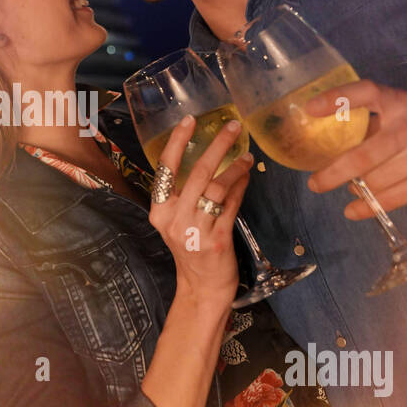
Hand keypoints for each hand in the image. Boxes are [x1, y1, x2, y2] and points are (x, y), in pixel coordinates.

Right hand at [147, 114, 254, 306]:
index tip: (190, 120)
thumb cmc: (192, 247)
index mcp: (159, 212)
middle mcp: (174, 220)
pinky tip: (248, 175)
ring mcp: (195, 231)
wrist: (202, 286)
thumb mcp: (179, 220)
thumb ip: (187, 194)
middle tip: (231, 126)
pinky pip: (231, 204)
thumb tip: (212, 156)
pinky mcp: (217, 239)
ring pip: (216, 188)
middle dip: (216, 146)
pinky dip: (241, 186)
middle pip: (196, 173)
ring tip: (247, 155)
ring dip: (234, 167)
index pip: (165, 169)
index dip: (177, 142)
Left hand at [303, 79, 406, 218]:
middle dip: (333, 173)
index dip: (338, 98)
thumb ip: (373, 126)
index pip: (367, 92)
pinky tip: (353, 209)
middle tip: (315, 183)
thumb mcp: (404, 117)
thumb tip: (329, 147)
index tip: (309, 109)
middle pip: (362, 155)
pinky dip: (366, 207)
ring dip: (358, 188)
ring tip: (354, 188)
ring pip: (374, 181)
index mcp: (401, 104)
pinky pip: (388, 199)